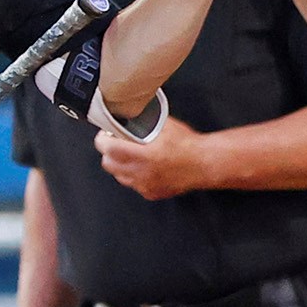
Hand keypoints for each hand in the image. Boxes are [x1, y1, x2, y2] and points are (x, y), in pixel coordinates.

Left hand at [93, 117, 212, 200]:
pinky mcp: (151, 193)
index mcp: (144, 155)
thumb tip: (133, 114)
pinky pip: (134, 185)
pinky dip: (134, 176)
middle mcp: (142, 173)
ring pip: (119, 177)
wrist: (204, 164)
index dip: (102, 140)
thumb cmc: (189, 146)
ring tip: (130, 156)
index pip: (108, 149)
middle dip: (109, 153)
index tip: (104, 135)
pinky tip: (144, 168)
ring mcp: (145, 185)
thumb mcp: (166, 126)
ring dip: (120, 166)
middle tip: (116, 144)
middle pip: (108, 164)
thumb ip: (146, 122)